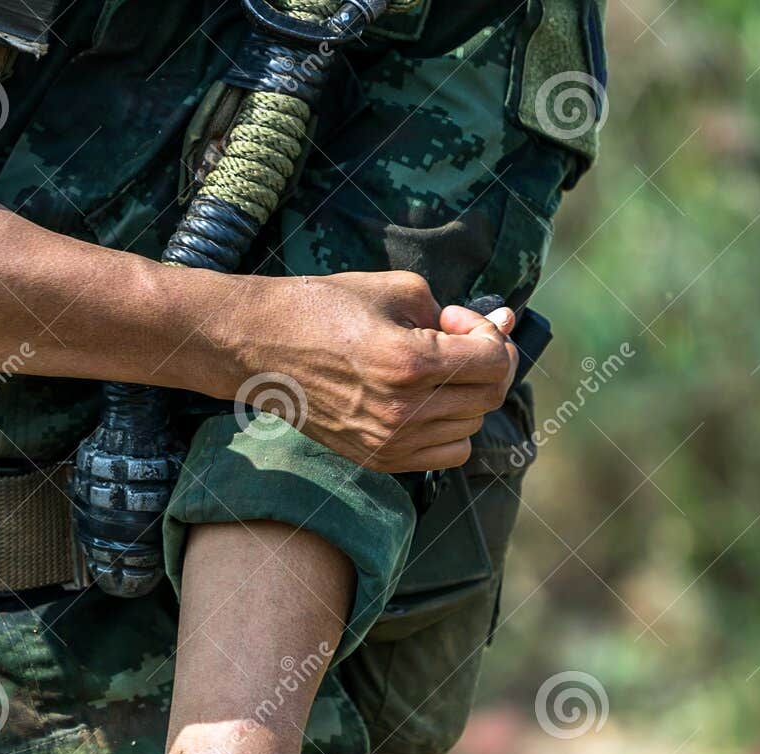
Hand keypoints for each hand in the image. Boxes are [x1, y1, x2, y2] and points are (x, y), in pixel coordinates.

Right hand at [232, 271, 517, 471]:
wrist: (258, 346)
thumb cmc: (322, 307)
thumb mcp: (396, 289)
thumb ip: (454, 311)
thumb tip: (501, 326)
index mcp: (409, 363)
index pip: (494, 362)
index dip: (489, 334)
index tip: (456, 318)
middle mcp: (402, 412)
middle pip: (488, 397)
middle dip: (484, 362)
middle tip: (452, 338)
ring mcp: (389, 442)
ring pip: (472, 426)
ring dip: (466, 394)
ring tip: (429, 368)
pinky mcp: (377, 458)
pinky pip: (447, 454)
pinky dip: (450, 428)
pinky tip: (424, 402)